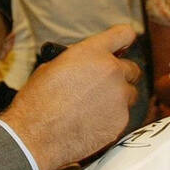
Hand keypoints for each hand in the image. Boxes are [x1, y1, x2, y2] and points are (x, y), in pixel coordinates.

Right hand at [0, 24, 140, 169]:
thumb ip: (78, 61)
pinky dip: (111, 118)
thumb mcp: (52, 67)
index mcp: (92, 52)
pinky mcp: (121, 120)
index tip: (122, 47)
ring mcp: (119, 97)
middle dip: (120, 75)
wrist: (36, 135)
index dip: (123, 40)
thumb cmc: (38, 101)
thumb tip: (87, 64)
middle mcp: (111, 71)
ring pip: (130, 94)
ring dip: (117, 98)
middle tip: (104, 85)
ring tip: (93, 108)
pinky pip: (123, 115)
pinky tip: (90, 123)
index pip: (124, 34)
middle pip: (132, 68)